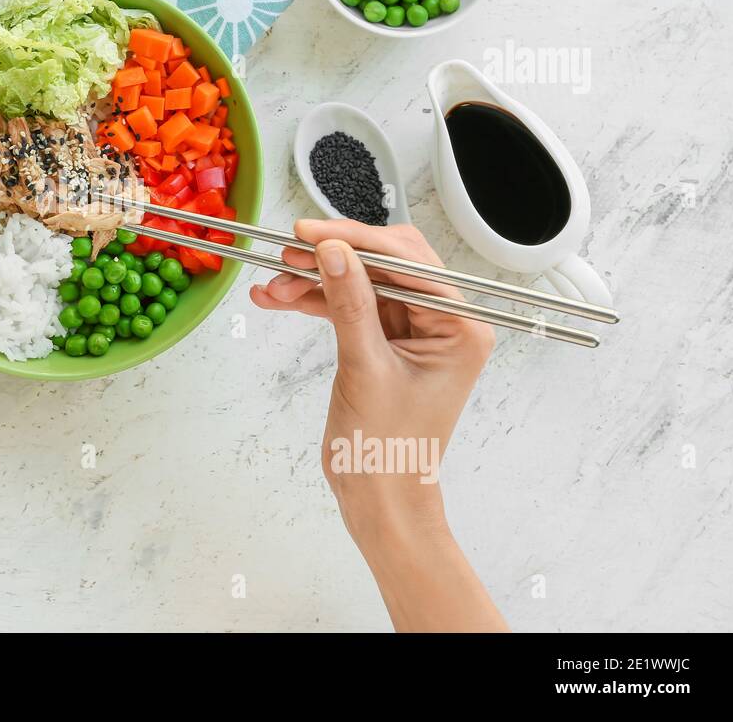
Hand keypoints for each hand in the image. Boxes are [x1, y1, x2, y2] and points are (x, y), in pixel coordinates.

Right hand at [251, 220, 505, 630]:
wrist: (379, 499)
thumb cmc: (388, 451)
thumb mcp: (364, 368)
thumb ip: (349, 303)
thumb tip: (333, 251)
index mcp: (460, 327)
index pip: (408, 261)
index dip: (356, 241)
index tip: (312, 233)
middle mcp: (442, 323)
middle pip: (385, 264)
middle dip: (334, 257)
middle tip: (290, 253)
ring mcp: (413, 332)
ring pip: (360, 282)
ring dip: (315, 281)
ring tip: (273, 286)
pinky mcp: (384, 342)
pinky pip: (348, 306)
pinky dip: (314, 301)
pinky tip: (279, 301)